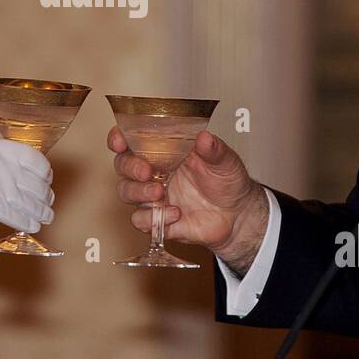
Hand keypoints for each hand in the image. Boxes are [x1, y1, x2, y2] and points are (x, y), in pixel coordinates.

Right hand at [0, 136, 54, 242]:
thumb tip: (19, 174)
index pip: (31, 156)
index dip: (43, 171)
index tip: (46, 180)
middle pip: (32, 180)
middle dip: (44, 195)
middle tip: (47, 203)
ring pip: (28, 201)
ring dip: (40, 211)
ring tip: (45, 217)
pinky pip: (16, 215)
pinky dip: (27, 222)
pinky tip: (32, 226)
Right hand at [107, 126, 262, 257]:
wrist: (238, 215)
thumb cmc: (227, 181)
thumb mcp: (225, 161)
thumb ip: (214, 149)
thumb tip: (204, 137)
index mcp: (165, 151)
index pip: (132, 140)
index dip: (119, 138)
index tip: (120, 141)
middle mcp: (154, 172)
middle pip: (123, 166)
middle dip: (130, 167)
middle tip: (147, 171)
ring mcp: (153, 197)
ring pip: (126, 192)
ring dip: (138, 192)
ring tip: (160, 193)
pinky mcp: (158, 219)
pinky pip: (140, 220)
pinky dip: (153, 218)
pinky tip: (175, 214)